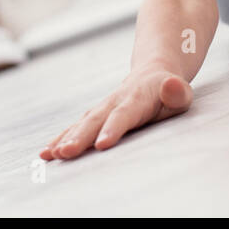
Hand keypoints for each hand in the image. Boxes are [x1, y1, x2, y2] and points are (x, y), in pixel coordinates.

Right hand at [40, 65, 192, 160]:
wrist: (153, 73)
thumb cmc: (170, 92)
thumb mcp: (181, 93)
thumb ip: (178, 93)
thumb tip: (172, 85)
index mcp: (136, 98)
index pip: (124, 115)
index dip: (112, 128)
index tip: (101, 144)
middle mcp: (114, 101)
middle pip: (95, 120)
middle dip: (80, 137)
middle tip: (66, 152)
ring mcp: (102, 108)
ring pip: (82, 124)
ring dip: (66, 138)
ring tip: (52, 154)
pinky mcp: (94, 116)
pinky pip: (76, 127)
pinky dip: (61, 138)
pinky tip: (47, 153)